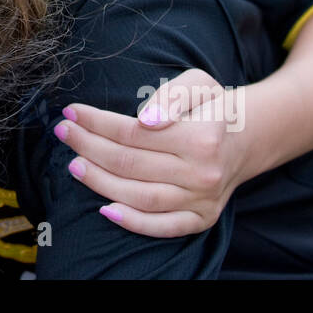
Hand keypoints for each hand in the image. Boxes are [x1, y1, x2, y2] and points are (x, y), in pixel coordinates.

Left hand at [56, 68, 248, 236]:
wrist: (248, 137)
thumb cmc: (213, 106)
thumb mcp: (197, 85)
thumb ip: (171, 97)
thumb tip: (146, 120)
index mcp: (202, 136)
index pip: (133, 133)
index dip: (97, 122)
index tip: (71, 112)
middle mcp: (203, 173)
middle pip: (131, 164)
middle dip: (89, 147)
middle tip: (64, 133)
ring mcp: (203, 200)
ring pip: (141, 197)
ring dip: (100, 182)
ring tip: (74, 165)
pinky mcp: (202, 219)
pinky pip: (164, 227)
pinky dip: (133, 222)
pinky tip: (105, 209)